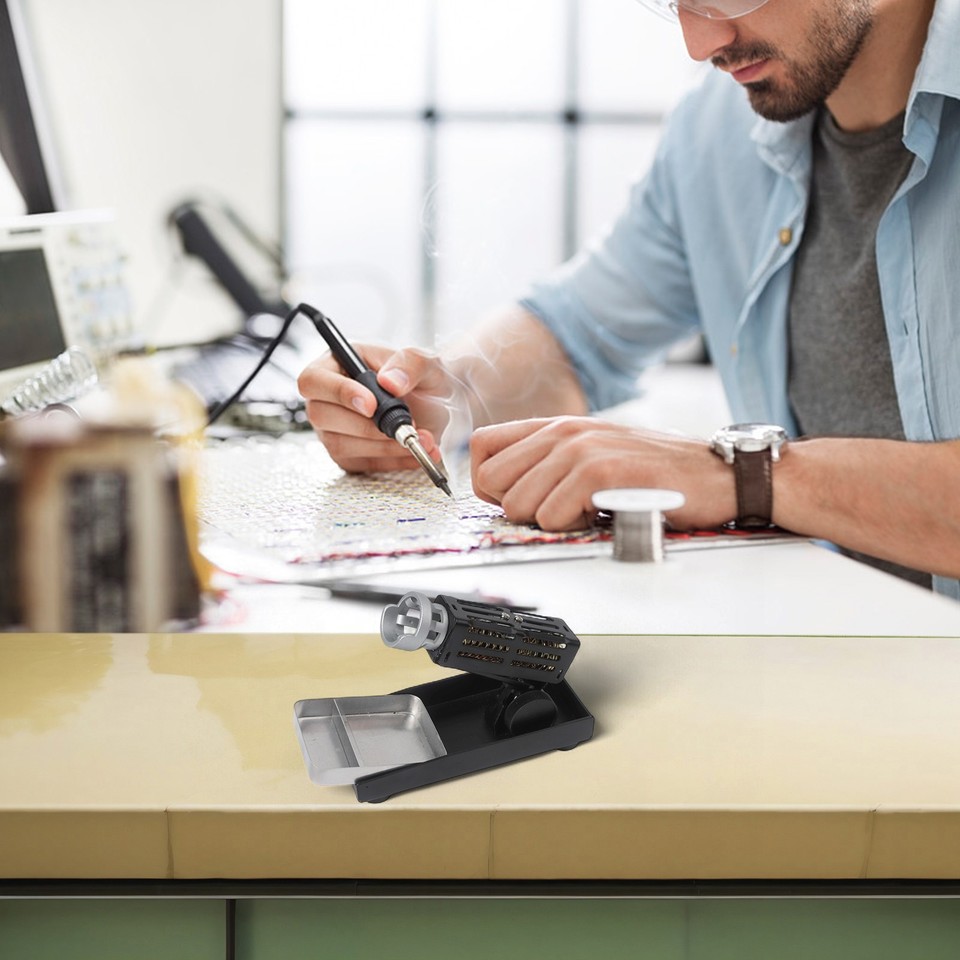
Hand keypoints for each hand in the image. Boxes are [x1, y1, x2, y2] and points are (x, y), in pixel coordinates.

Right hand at [297, 345, 455, 472]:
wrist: (438, 406)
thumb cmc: (422, 379)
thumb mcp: (426, 361)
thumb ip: (410, 363)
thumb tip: (389, 382)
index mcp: (338, 364)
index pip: (314, 379)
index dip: (338, 392)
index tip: (371, 405)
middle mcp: (328, 398)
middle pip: (321, 415)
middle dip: (366, 426)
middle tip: (404, 425)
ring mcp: (334, 429)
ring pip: (339, 444)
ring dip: (383, 446)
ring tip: (417, 438)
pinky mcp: (348, 455)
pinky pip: (360, 464)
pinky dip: (392, 461)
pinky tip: (414, 452)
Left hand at [470, 416, 736, 530]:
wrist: (717, 476)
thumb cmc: (657, 474)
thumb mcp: (595, 456)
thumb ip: (550, 464)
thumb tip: (504, 492)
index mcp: (557, 426)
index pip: (481, 448)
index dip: (488, 483)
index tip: (517, 499)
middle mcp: (563, 431)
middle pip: (490, 480)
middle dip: (515, 507)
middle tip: (557, 509)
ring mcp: (581, 449)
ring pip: (517, 504)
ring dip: (549, 520)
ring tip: (587, 511)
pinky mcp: (601, 473)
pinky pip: (551, 515)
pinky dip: (572, 527)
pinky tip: (602, 515)